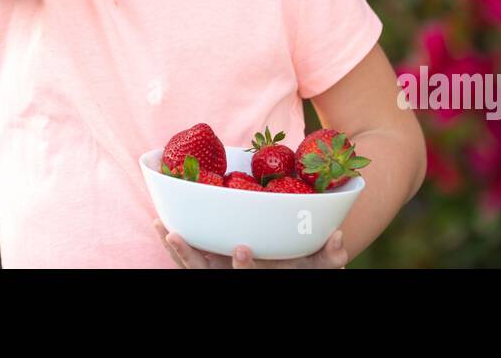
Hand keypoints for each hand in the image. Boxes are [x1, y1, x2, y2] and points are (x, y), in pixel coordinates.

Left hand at [153, 219, 349, 268]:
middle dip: (189, 257)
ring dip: (174, 248)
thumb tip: (339, 235)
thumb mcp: (320, 267)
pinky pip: (187, 258)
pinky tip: (162, 221)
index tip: (241, 248)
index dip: (243, 268)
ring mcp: (217, 273)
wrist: (286, 271)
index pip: (248, 278)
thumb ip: (331, 255)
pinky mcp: (208, 264)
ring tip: (160, 225)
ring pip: (190, 267)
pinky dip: (174, 242)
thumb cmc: (304, 268)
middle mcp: (233, 278)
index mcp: (260, 278)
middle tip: (176, 236)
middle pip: (206, 274)